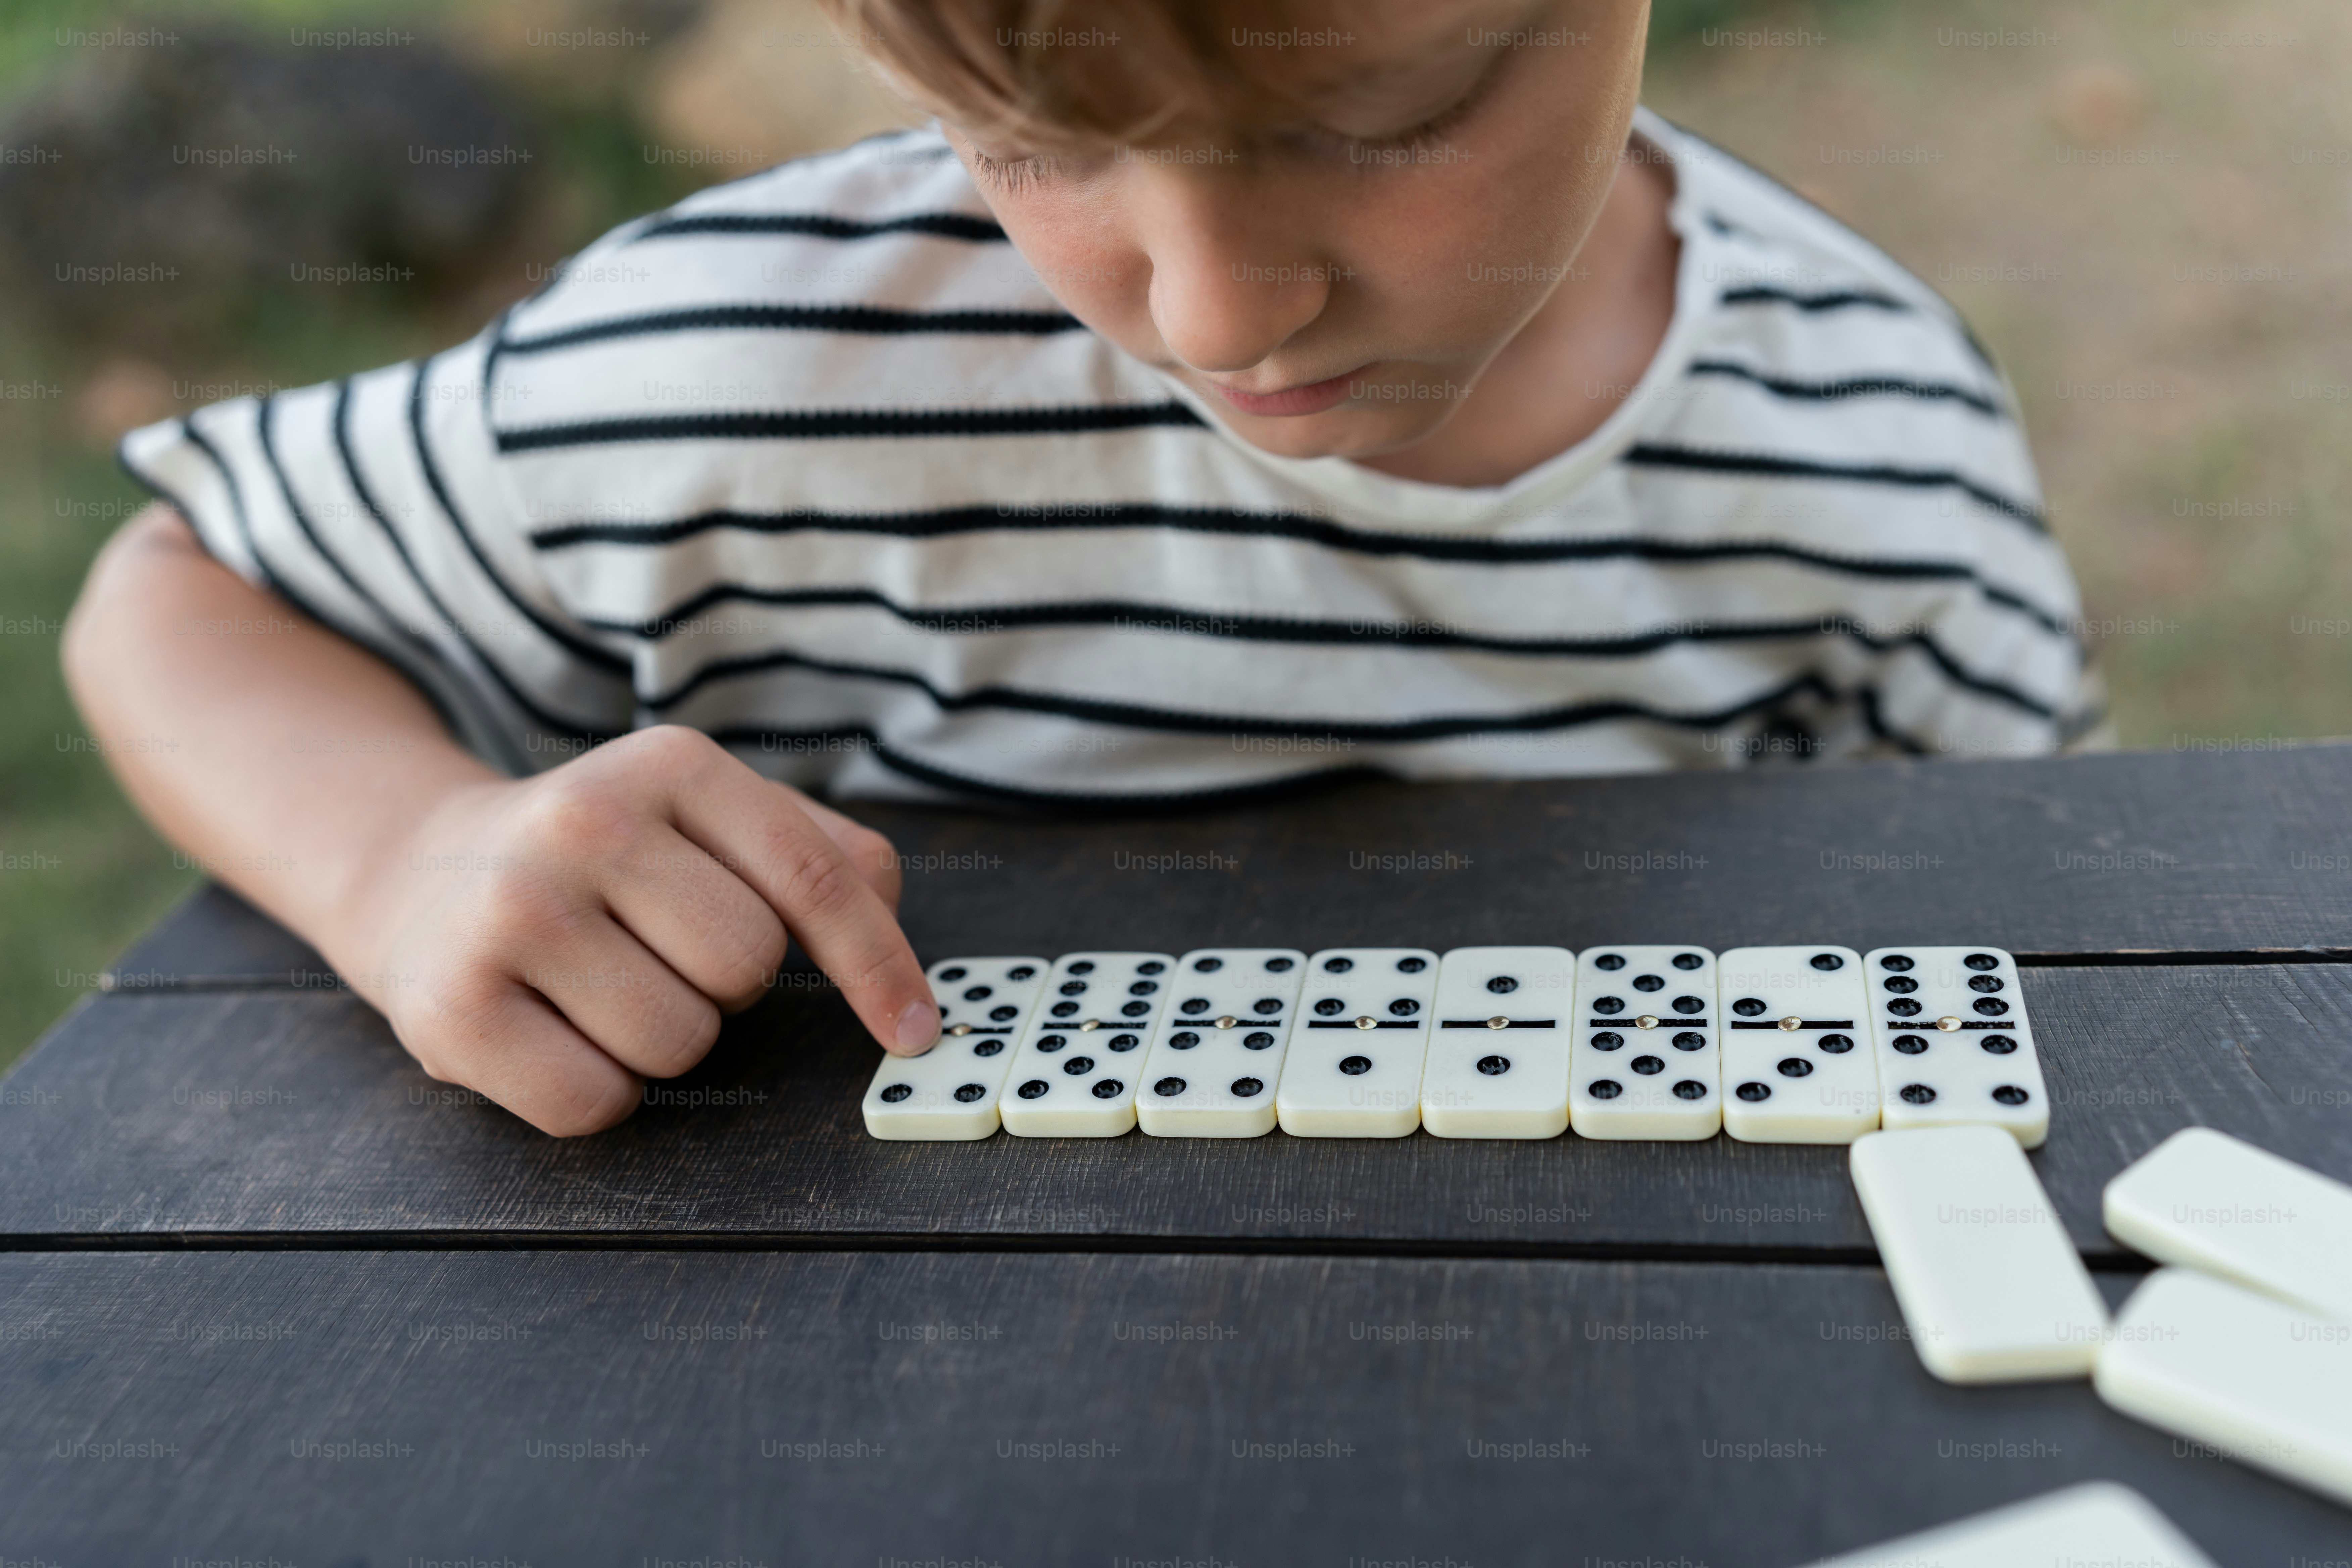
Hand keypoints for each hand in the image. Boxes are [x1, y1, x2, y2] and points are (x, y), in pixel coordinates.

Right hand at [342, 726, 934, 1134]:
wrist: (418, 874)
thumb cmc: (599, 862)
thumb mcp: (706, 820)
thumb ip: (817, 851)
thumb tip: (889, 909)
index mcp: (671, 765)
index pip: (812, 876)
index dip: (878, 964)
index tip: (916, 1030)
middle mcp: (586, 820)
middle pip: (746, 967)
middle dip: (725, 986)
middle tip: (656, 953)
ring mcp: (512, 910)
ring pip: (679, 1043)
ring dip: (660, 1040)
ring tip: (599, 987)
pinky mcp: (454, 1006)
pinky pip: (595, 1101)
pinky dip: (595, 1092)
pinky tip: (553, 1033)